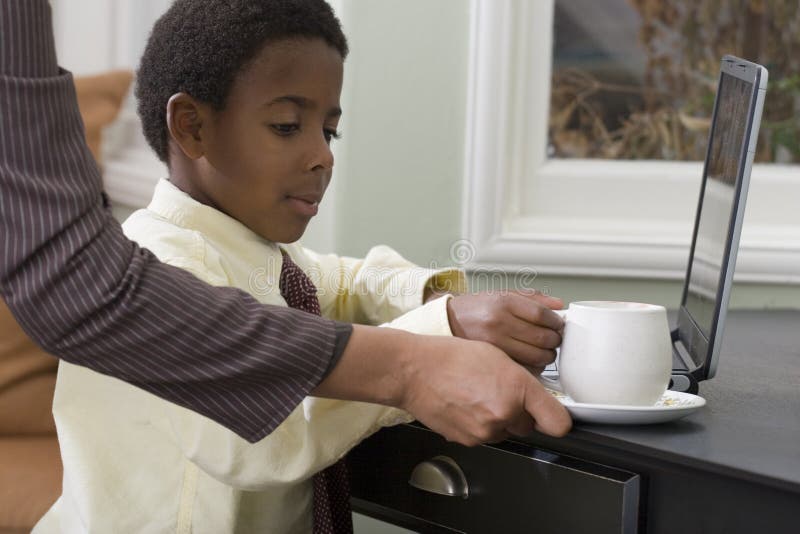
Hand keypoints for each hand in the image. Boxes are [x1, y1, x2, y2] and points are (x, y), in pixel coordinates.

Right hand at [314, 325, 570, 444]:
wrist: (414, 371)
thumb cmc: (451, 356)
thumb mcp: (497, 355)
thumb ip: (522, 380)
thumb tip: (537, 399)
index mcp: (517, 387)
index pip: (558, 422)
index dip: (557, 419)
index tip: (555, 416)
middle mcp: (505, 413)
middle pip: (528, 426)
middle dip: (519, 412)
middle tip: (499, 392)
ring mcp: (486, 431)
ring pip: (505, 431)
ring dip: (498, 419)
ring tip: (477, 395)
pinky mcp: (469, 441)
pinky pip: (485, 436)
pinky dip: (479, 424)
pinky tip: (465, 404)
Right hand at [446, 291, 564, 371]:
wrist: (447, 324)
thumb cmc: (475, 309)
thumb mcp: (502, 294)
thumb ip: (532, 299)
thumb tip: (558, 305)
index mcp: (503, 302)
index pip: (542, 314)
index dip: (556, 322)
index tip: (559, 325)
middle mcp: (498, 322)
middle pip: (542, 337)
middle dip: (555, 341)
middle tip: (554, 340)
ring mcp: (494, 344)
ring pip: (535, 356)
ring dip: (546, 356)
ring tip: (544, 351)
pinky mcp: (491, 361)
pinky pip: (523, 369)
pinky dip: (533, 368)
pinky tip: (530, 361)